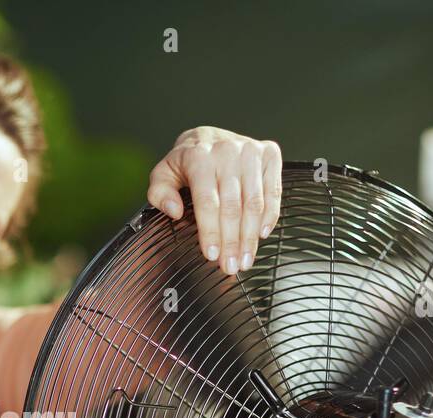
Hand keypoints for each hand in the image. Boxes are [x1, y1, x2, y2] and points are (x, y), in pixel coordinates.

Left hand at [146, 127, 281, 275]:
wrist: (209, 137)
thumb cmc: (186, 162)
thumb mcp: (163, 173)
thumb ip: (159, 193)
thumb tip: (174, 211)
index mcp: (199, 158)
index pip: (208, 202)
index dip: (211, 232)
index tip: (211, 255)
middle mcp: (227, 152)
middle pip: (232, 207)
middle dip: (232, 243)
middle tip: (230, 266)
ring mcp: (251, 152)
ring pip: (254, 203)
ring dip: (251, 237)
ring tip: (245, 259)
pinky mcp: (269, 154)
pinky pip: (273, 191)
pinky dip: (270, 216)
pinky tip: (262, 235)